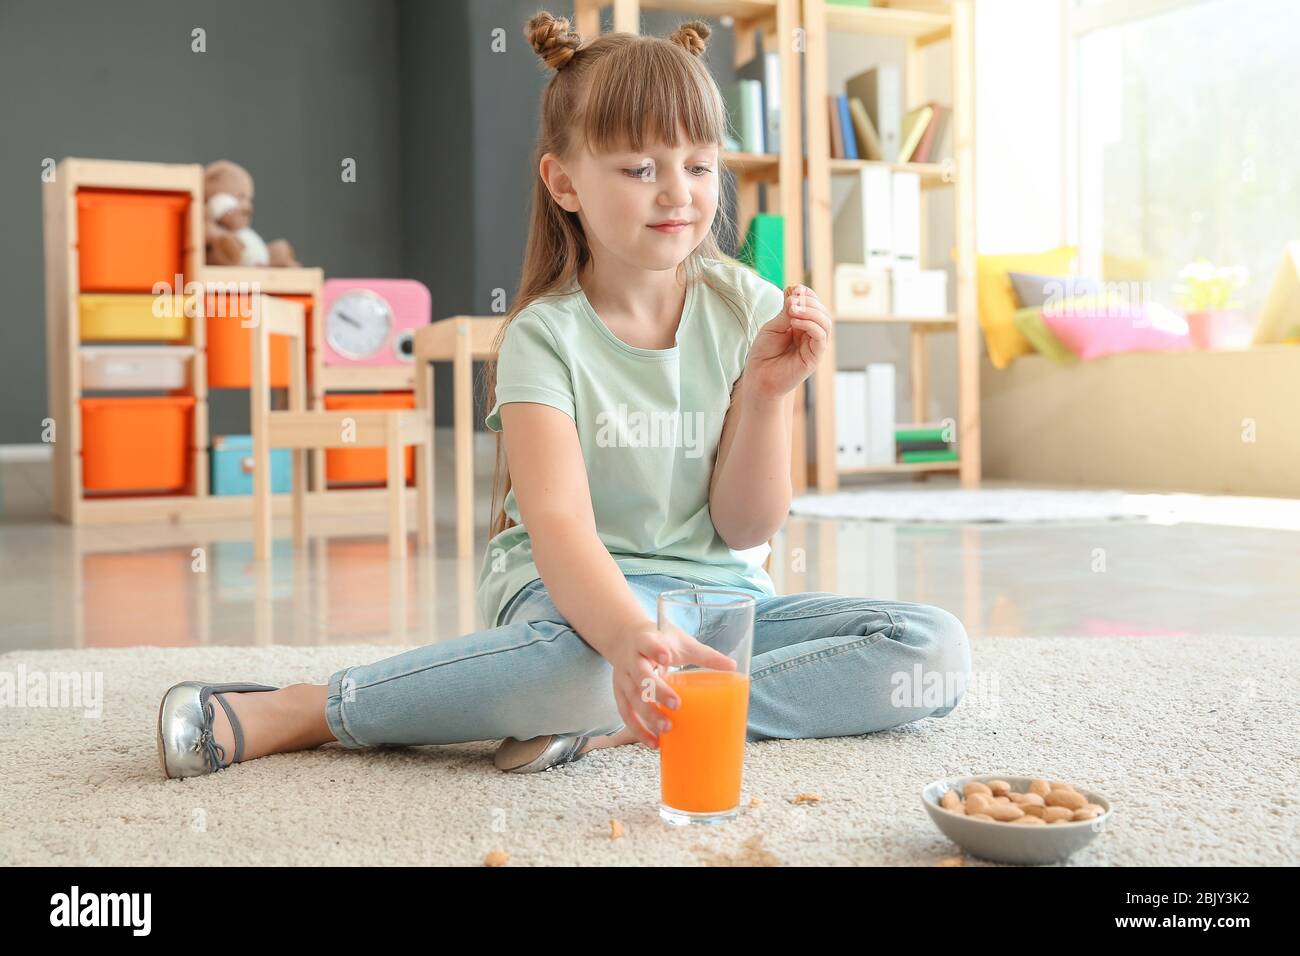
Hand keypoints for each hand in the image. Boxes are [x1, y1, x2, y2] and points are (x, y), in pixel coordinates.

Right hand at [608, 621, 737, 747]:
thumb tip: (733, 667)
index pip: (647, 643)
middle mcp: (630, 660)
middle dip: (657, 691)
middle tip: (676, 704)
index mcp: (645, 641)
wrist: (627, 639)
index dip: (655, 650)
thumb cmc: (660, 642)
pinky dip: (639, 730)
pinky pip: (627, 715)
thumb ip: (705, 655)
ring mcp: (623, 678)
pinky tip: (654, 743)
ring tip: (667, 729)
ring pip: (632, 698)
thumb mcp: (681, 643)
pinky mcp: (620, 694)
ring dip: (649, 715)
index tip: (667, 658)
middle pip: (640, 675)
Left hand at [743, 284, 830, 403]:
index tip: (793, 288)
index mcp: (801, 325)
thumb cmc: (763, 354)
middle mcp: (810, 334)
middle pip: (822, 311)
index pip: (813, 304)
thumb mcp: (773, 327)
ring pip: (825, 322)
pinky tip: (795, 323)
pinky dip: (811, 325)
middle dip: (809, 301)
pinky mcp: (814, 357)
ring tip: (793, 310)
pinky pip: (821, 337)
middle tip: (791, 302)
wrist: (759, 377)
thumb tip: (794, 290)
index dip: (806, 294)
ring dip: (811, 311)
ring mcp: (814, 346)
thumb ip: (786, 312)